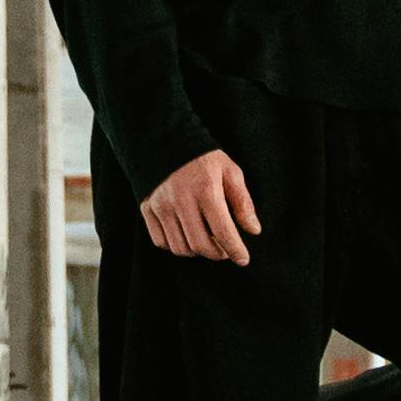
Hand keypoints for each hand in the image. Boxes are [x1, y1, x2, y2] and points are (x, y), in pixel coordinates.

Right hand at [142, 145, 261, 263]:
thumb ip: (243, 202)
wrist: (165, 141)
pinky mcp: (147, 209)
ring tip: (207, 241)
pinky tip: (186, 236)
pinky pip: (160, 241)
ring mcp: (161, 206)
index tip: (243, 259)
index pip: (223, 231)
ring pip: (180, 247)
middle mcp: (181, 200)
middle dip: (217, 253)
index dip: (235, 250)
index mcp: (206, 190)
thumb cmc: (203, 158)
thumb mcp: (230, 172)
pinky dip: (176, 245)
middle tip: (225, 249)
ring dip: (197, 251)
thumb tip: (253, 230)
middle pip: (200, 245)